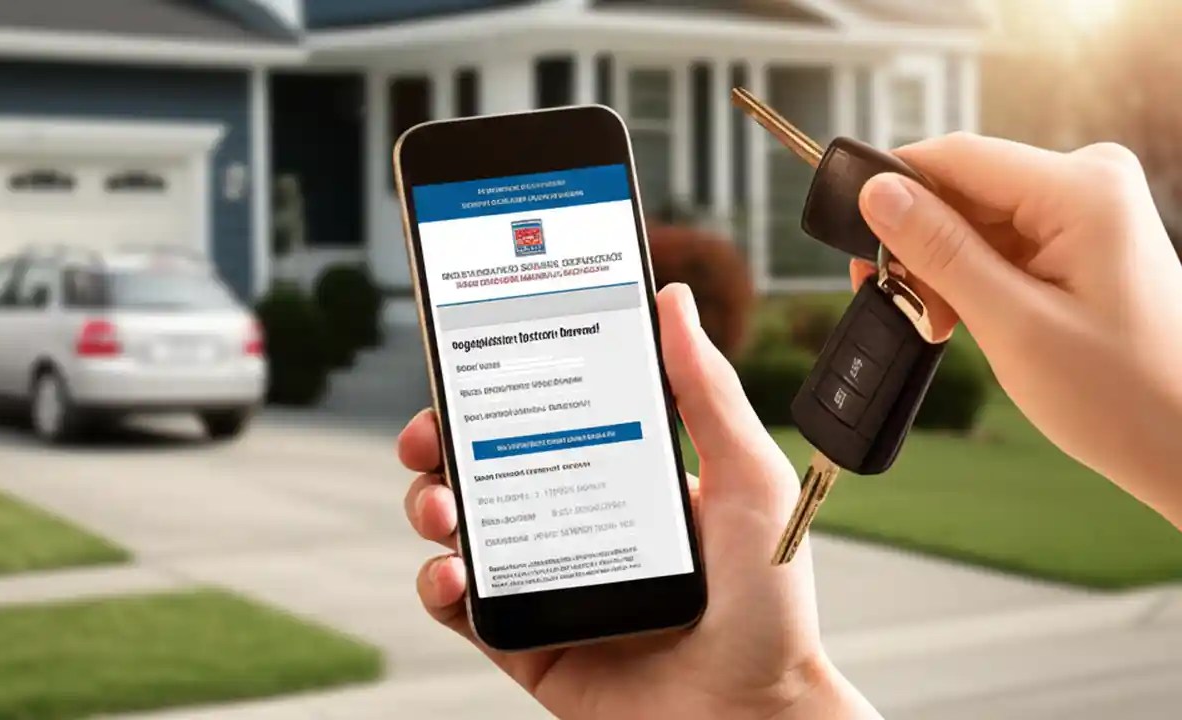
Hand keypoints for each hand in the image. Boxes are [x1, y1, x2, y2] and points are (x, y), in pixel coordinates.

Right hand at [399, 284, 878, 718]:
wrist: (755, 716)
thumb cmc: (770, 605)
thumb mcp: (749, 480)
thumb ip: (707, 391)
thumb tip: (673, 301)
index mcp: (620, 476)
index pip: (543, 415)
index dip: (496, 387)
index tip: (465, 360)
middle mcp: (576, 521)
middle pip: (484, 466)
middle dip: (440, 443)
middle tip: (428, 436)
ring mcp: (548, 580)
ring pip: (460, 528)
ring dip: (430, 506)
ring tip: (442, 509)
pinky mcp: (527, 640)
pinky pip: (462, 606)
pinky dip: (438, 584)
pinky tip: (453, 572)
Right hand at [855, 133, 1181, 523]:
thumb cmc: (1123, 397)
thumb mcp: (1012, 324)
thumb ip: (939, 252)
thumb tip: (877, 194)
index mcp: (1083, 189)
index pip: (956, 157)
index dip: (892, 193)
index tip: (851, 244)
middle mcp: (1089, 181)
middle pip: (963, 187)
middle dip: (918, 244)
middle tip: (896, 304)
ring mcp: (1089, 208)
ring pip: (975, 217)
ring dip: (942, 268)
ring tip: (939, 324)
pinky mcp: (1083, 235)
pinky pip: (1002, 238)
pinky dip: (970, 277)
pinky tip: (964, 317)